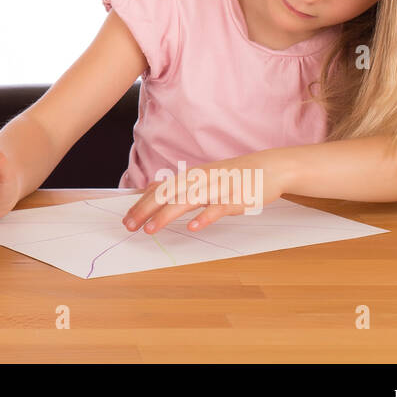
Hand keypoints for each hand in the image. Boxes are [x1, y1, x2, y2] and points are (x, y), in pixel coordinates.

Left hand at [122, 151, 288, 234]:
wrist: (269, 168)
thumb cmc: (233, 176)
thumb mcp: (203, 178)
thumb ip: (180, 186)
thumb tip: (153, 190)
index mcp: (191, 176)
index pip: (160, 189)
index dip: (142, 203)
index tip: (127, 218)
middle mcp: (201, 180)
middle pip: (168, 194)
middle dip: (146, 210)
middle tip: (130, 226)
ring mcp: (218, 189)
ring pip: (187, 201)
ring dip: (166, 215)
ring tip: (151, 229)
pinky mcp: (235, 198)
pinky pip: (217, 208)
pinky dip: (204, 217)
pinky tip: (192, 227)